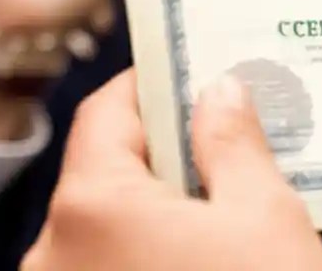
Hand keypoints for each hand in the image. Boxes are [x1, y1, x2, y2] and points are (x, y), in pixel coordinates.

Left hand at [22, 71, 321, 270]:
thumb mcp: (264, 214)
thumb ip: (232, 142)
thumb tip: (219, 91)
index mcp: (92, 207)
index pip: (107, 113)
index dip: (154, 84)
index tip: (195, 71)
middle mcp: (56, 254)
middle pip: (107, 170)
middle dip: (170, 148)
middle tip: (232, 130)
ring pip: (112, 224)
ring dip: (167, 202)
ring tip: (234, 192)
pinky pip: (114, 265)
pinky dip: (156, 248)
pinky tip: (214, 247)